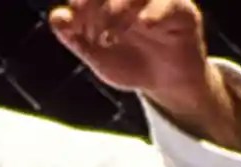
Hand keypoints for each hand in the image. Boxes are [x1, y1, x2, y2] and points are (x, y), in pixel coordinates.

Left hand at [48, 0, 215, 110]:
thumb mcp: (96, 54)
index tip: (74, 27)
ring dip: (119, 9)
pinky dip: (154, 13)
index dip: (81, 2)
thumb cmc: (130, 62)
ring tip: (111, 37)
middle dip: (96, 5)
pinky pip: (169, 4)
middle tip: (92, 35)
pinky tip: (144, 26)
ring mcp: (158, 0)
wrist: (164, 84)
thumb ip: (74, 37)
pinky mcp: (183, 12)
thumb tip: (57, 17)